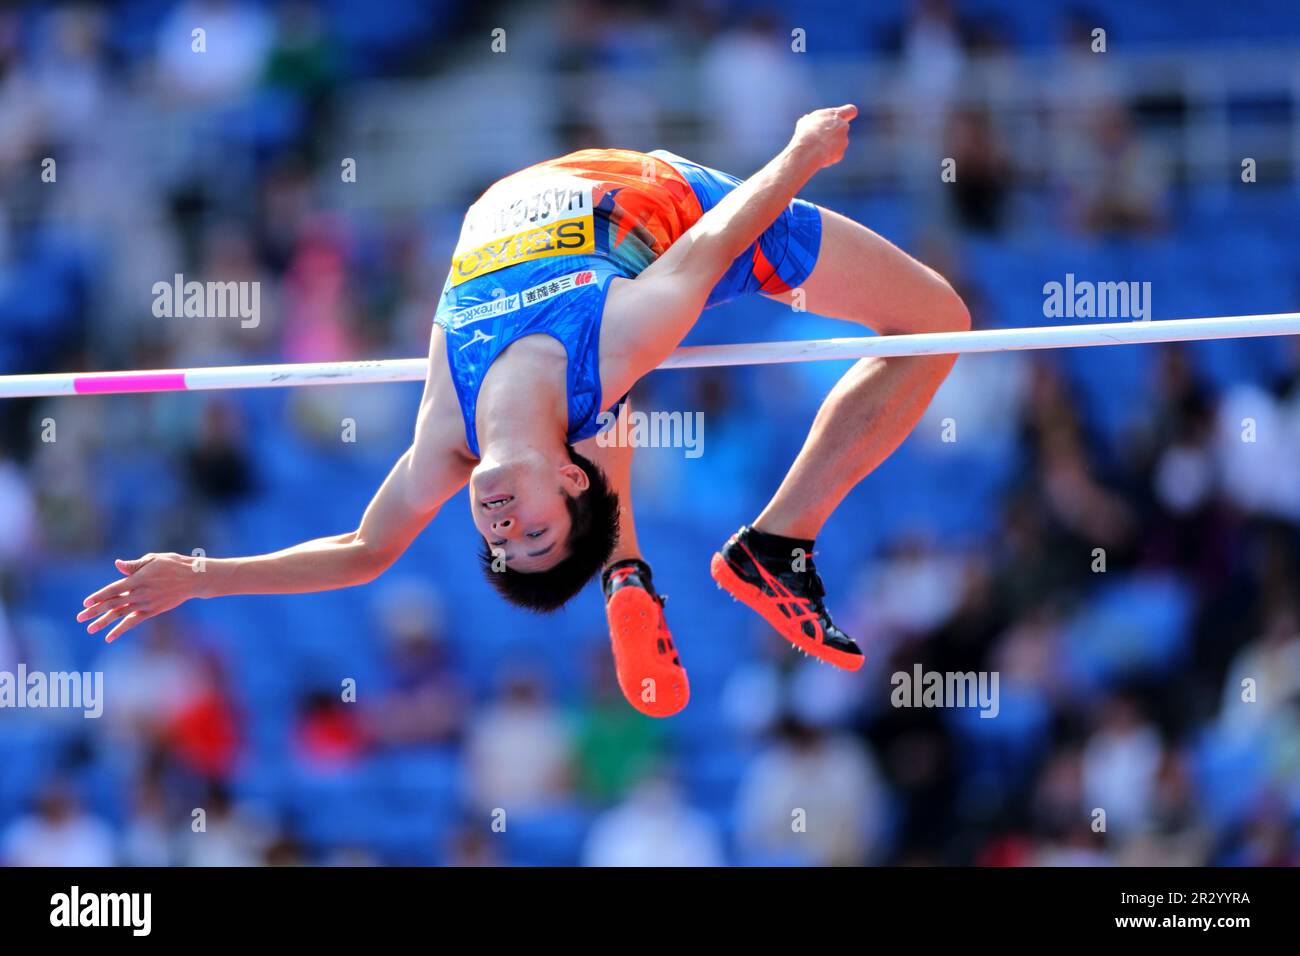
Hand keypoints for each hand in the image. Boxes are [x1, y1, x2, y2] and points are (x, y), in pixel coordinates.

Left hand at [77, 552, 203, 642]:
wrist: (194, 579)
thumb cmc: (173, 565)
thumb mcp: (153, 560)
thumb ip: (134, 565)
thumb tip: (117, 565)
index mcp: (139, 579)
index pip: (114, 590)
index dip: (99, 596)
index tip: (86, 603)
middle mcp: (141, 593)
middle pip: (114, 604)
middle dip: (95, 611)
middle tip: (80, 617)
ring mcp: (147, 604)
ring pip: (121, 614)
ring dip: (104, 622)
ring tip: (90, 629)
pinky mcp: (153, 611)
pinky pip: (134, 622)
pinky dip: (121, 629)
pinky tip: (109, 636)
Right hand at [789, 104, 857, 169]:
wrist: (810, 149)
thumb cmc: (807, 132)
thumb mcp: (806, 121)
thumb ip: (814, 120)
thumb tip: (809, 121)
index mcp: (835, 115)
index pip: (851, 110)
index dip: (849, 113)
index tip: (845, 116)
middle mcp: (843, 126)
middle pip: (842, 128)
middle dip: (834, 133)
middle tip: (820, 137)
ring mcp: (843, 141)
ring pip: (838, 143)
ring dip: (829, 145)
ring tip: (816, 148)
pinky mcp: (840, 154)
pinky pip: (834, 155)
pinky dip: (827, 156)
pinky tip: (818, 156)